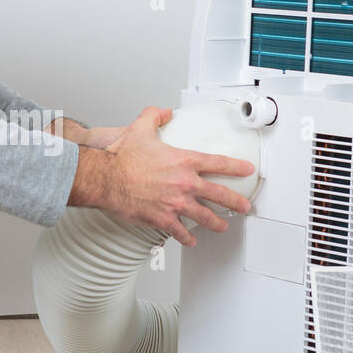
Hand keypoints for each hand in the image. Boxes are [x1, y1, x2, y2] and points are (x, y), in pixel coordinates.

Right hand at [70, 106, 253, 247]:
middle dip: (235, 202)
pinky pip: (180, 232)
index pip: (218, 163)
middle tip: (244, 207)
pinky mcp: (163, 219)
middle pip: (219, 194)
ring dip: (216, 223)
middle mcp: (184, 183)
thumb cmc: (121, 157)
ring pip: (204, 216)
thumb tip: (163, 112)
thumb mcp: (140, 128)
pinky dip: (187, 238)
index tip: (247, 170)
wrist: (105, 178)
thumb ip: (154, 117)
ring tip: (222, 226)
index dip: (236, 166)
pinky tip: (191, 240)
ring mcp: (175, 203)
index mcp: (183, 161)